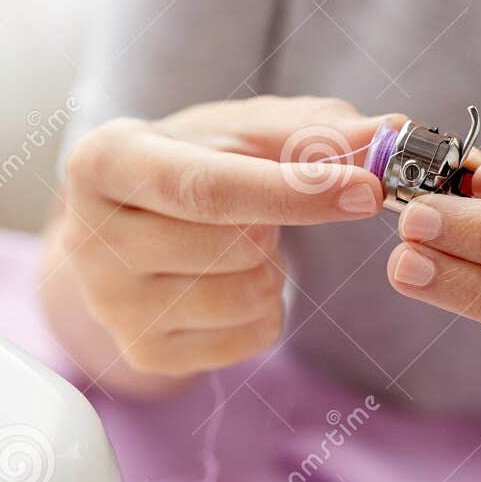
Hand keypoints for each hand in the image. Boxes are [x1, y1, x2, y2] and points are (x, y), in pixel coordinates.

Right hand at [53, 96, 384, 379]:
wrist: (124, 226)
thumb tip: (390, 134)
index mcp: (103, 162)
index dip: (294, 191)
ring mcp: (112, 305)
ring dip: (271, 267)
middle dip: (275, 225)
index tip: (367, 190)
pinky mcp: (144, 351)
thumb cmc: (190, 164)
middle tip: (252, 211)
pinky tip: (229, 283)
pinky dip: (266, 307)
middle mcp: (90, 239)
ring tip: (236, 246)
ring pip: (248, 294)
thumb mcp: (239, 132)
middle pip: (236, 245)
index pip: (207, 188)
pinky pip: (253, 335)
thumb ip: (315, 130)